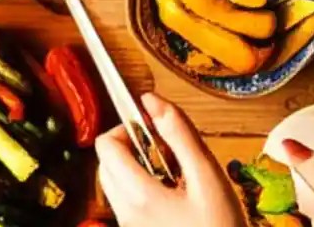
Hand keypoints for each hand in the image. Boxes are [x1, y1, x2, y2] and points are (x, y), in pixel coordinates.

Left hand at [96, 93, 247, 226]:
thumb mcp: (208, 177)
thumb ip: (179, 134)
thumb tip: (151, 100)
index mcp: (139, 195)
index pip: (105, 145)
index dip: (127, 128)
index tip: (155, 129)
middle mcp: (125, 212)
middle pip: (107, 162)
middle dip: (132, 148)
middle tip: (169, 153)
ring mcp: (128, 225)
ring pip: (115, 182)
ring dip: (137, 169)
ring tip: (176, 176)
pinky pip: (127, 202)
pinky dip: (142, 190)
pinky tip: (175, 197)